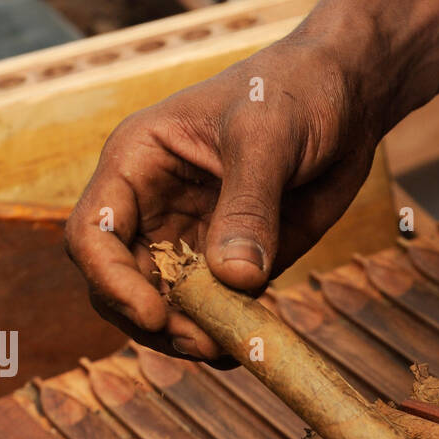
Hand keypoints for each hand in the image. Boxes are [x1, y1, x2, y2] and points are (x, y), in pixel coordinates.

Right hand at [65, 34, 383, 360]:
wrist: (347, 98)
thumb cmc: (295, 90)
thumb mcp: (268, 136)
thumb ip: (249, 206)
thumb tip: (234, 279)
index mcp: (137, 165)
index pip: (91, 235)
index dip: (111, 282)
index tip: (154, 315)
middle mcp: (154, 208)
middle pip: (120, 285)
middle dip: (152, 322)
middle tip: (202, 344)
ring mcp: (192, 240)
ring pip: (165, 308)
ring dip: (188, 338)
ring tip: (228, 348)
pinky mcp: (231, 263)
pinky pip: (213, 313)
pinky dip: (224, 335)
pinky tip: (248, 345)